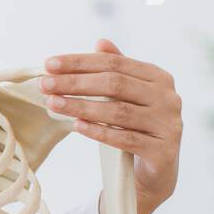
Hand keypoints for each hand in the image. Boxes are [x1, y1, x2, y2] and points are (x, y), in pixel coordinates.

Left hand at [40, 39, 181, 213]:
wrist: (156, 171)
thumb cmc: (138, 126)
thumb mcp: (129, 96)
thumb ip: (118, 70)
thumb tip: (100, 42)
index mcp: (158, 78)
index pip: (114, 63)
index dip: (80, 62)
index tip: (49, 64)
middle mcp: (168, 98)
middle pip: (115, 84)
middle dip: (75, 83)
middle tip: (45, 84)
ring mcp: (168, 124)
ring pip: (118, 111)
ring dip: (81, 106)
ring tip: (52, 103)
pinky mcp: (162, 151)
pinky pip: (125, 139)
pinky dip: (99, 131)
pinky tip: (76, 126)